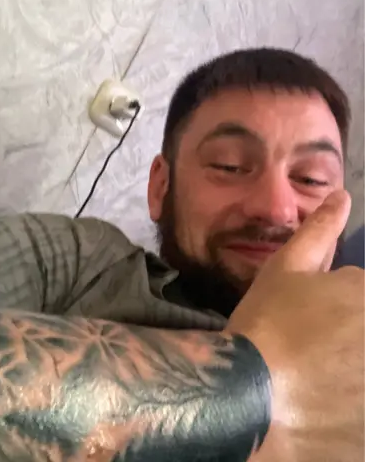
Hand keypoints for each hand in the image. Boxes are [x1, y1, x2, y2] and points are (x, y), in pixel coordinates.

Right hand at [227, 190, 363, 461]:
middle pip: (359, 326)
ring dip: (344, 364)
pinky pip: (355, 401)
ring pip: (356, 361)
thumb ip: (319, 230)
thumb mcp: (286, 266)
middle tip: (305, 349)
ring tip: (309, 376)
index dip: (329, 303)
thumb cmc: (266, 318)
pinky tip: (318, 401)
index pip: (357, 292)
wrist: (245, 389)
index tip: (302, 318)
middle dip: (341, 332)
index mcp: (364, 292)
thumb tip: (343, 196)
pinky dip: (344, 399)